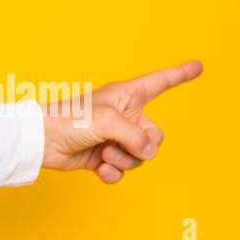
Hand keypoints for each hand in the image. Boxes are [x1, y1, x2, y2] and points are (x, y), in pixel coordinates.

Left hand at [40, 60, 202, 182]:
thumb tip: (150, 152)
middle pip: (155, 136)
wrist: (41, 142)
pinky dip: (112, 172)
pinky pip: (122, 170)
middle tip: (116, 144)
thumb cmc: (70, 120)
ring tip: (103, 154)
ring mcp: (114, 138)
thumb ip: (136, 136)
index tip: (198, 66)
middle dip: (140, 146)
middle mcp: (124, 116)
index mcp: (128, 96)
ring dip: (123, 160)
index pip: (160, 83)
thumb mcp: (108, 122)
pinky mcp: (102, 157)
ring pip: (139, 156)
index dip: (180, 75)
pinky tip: (100, 169)